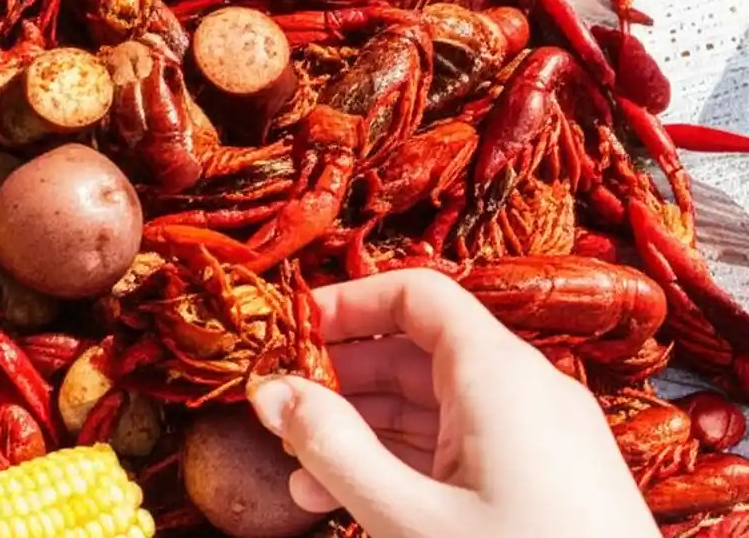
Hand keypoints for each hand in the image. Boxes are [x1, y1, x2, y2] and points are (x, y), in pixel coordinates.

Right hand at [248, 269, 659, 537]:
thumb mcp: (409, 517)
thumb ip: (331, 448)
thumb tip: (270, 391)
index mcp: (497, 374)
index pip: (414, 295)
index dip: (345, 304)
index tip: (288, 333)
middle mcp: (522, 390)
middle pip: (416, 349)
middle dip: (341, 376)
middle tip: (279, 409)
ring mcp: (535, 436)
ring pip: (432, 404)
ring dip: (363, 427)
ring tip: (300, 469)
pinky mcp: (541, 478)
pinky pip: (459, 446)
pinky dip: (403, 460)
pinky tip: (350, 497)